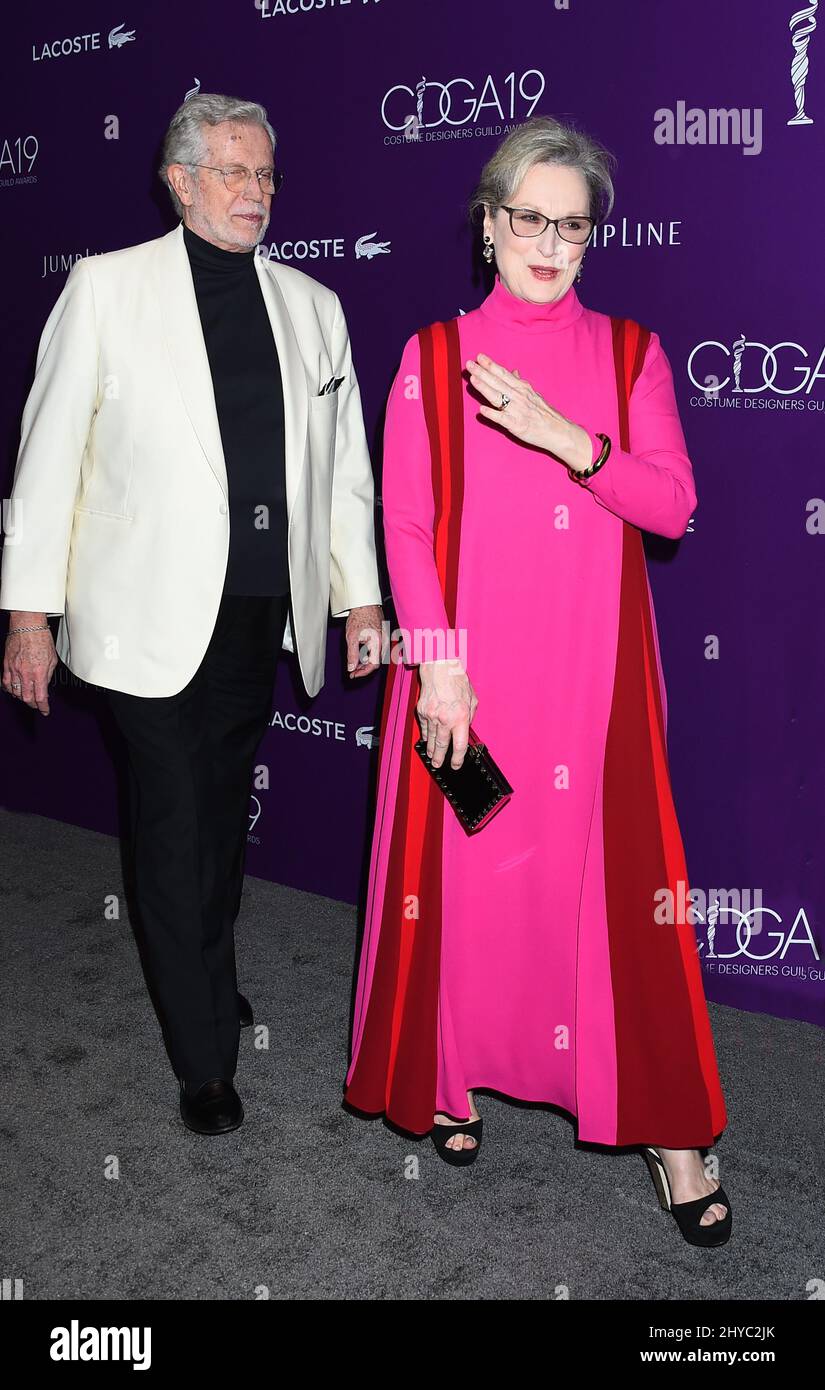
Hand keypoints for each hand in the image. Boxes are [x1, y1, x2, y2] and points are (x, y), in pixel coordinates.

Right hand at [3, 615, 56, 714]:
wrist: (27, 626)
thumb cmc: (41, 639)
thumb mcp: (52, 659)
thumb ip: (48, 675)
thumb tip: (45, 686)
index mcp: (39, 672)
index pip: (40, 697)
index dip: (43, 707)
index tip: (45, 710)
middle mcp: (26, 673)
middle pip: (27, 698)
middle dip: (33, 704)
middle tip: (37, 705)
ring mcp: (14, 669)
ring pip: (15, 692)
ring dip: (22, 698)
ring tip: (27, 697)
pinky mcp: (6, 665)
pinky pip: (6, 683)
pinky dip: (10, 689)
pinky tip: (14, 690)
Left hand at [345, 604, 382, 678]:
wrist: (365, 603)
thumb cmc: (359, 617)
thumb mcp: (352, 637)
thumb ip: (352, 655)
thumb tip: (351, 668)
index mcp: (377, 644)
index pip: (373, 665)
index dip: (363, 673)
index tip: (353, 675)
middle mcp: (384, 643)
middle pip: (376, 662)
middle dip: (363, 669)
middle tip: (352, 671)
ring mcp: (384, 640)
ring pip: (376, 657)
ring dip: (366, 662)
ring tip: (354, 662)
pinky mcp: (382, 637)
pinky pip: (377, 650)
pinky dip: (369, 655)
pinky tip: (360, 653)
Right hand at [417, 659, 477, 769]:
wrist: (440, 668)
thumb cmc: (457, 681)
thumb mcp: (472, 700)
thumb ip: (469, 716)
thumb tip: (465, 728)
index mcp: (460, 717)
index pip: (459, 745)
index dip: (458, 758)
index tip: (456, 764)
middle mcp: (445, 719)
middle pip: (442, 745)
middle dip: (440, 758)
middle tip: (439, 765)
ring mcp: (431, 716)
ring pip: (431, 738)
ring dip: (431, 750)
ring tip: (432, 757)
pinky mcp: (422, 711)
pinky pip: (424, 728)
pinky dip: (425, 736)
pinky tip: (426, 741)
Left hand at [465, 354, 592, 472]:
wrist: (558, 430)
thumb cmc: (544, 413)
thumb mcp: (533, 394)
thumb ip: (520, 383)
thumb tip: (514, 371)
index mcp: (522, 388)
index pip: (503, 374)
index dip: (491, 365)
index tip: (479, 356)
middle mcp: (518, 397)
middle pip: (497, 382)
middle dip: (482, 372)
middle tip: (469, 364)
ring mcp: (517, 411)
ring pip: (497, 397)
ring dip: (484, 388)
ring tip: (472, 379)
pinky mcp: (516, 425)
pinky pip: (502, 419)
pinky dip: (493, 414)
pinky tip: (481, 410)